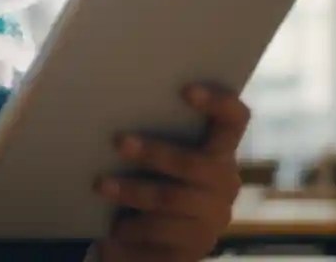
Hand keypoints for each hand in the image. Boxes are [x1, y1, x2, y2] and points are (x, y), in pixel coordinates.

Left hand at [92, 85, 249, 261]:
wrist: (157, 245)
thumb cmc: (153, 183)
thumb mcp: (157, 158)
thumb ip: (152, 131)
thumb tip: (112, 102)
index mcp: (220, 151)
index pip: (235, 120)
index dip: (218, 102)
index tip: (185, 89)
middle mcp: (225, 183)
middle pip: (196, 163)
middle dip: (155, 152)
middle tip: (119, 142)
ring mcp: (213, 218)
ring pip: (171, 199)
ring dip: (133, 191)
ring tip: (101, 185)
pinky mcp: (195, 248)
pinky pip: (161, 234)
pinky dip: (133, 227)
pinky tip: (113, 226)